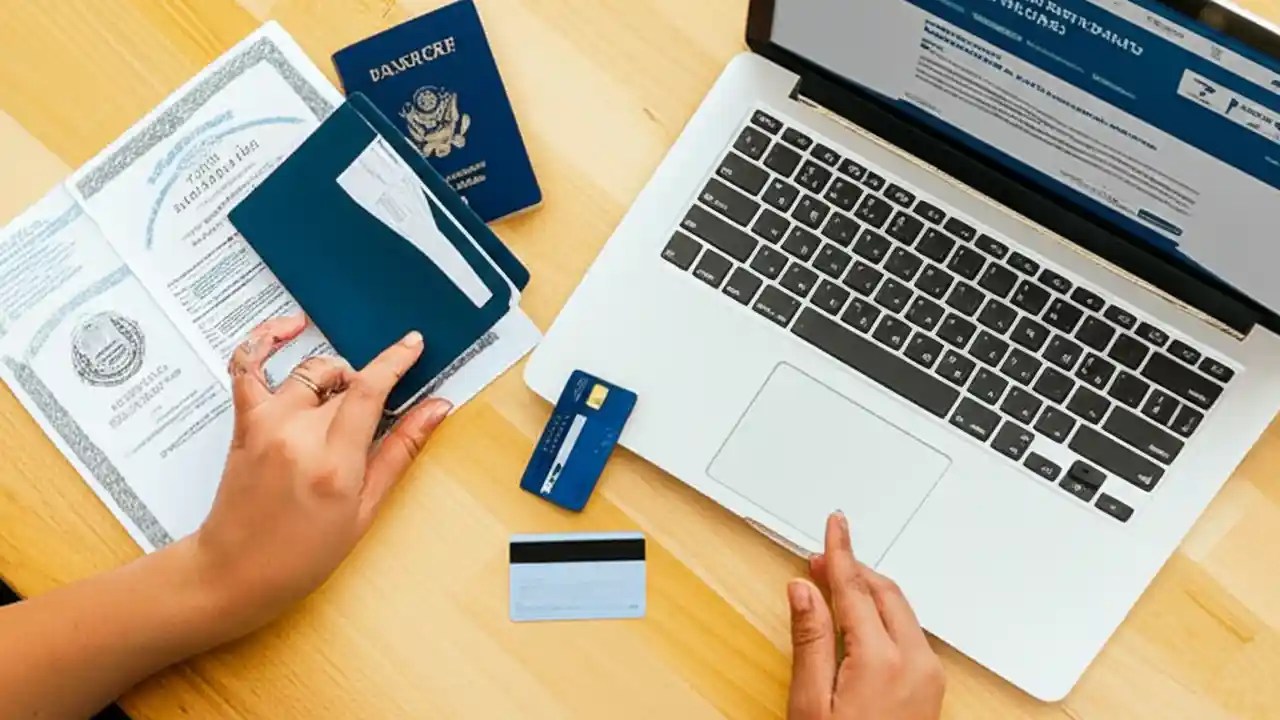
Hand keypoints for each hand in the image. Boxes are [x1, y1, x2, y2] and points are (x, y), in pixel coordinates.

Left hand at [192, 314, 451, 636]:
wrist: (236, 571)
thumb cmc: (301, 553)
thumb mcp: (365, 508)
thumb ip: (400, 451)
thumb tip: (436, 410)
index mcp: (334, 462)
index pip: (371, 390)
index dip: (396, 360)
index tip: (412, 345)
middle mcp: (298, 436)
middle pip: (345, 382)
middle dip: (369, 386)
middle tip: (374, 413)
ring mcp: (266, 425)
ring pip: (310, 370)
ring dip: (334, 374)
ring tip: (342, 398)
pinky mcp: (244, 422)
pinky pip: (247, 365)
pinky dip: (264, 340)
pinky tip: (288, 330)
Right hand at [786, 512, 944, 719]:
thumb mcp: (809, 703)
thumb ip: (810, 640)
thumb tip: (803, 589)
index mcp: (880, 660)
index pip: (855, 588)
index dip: (840, 552)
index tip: (835, 524)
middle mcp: (915, 662)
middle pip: (885, 593)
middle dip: (854, 570)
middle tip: (819, 559)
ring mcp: (928, 676)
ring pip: (900, 611)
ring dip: (868, 593)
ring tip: (833, 587)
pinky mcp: (931, 688)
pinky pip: (909, 634)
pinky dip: (883, 616)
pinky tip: (860, 621)